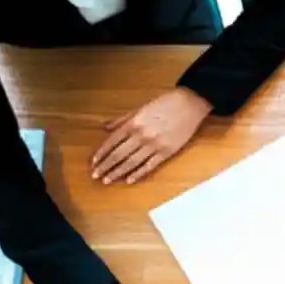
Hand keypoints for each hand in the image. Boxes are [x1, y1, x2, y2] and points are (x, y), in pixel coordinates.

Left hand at [91, 87, 211, 184]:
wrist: (190, 104)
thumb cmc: (166, 103)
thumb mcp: (141, 108)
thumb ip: (122, 119)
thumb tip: (105, 127)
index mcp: (134, 123)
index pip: (112, 141)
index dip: (101, 153)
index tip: (94, 162)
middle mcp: (141, 135)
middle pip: (119, 155)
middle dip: (106, 166)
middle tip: (96, 175)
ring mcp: (154, 145)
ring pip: (131, 162)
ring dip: (118, 173)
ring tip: (107, 180)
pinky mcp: (166, 152)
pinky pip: (149, 166)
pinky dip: (138, 174)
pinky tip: (129, 180)